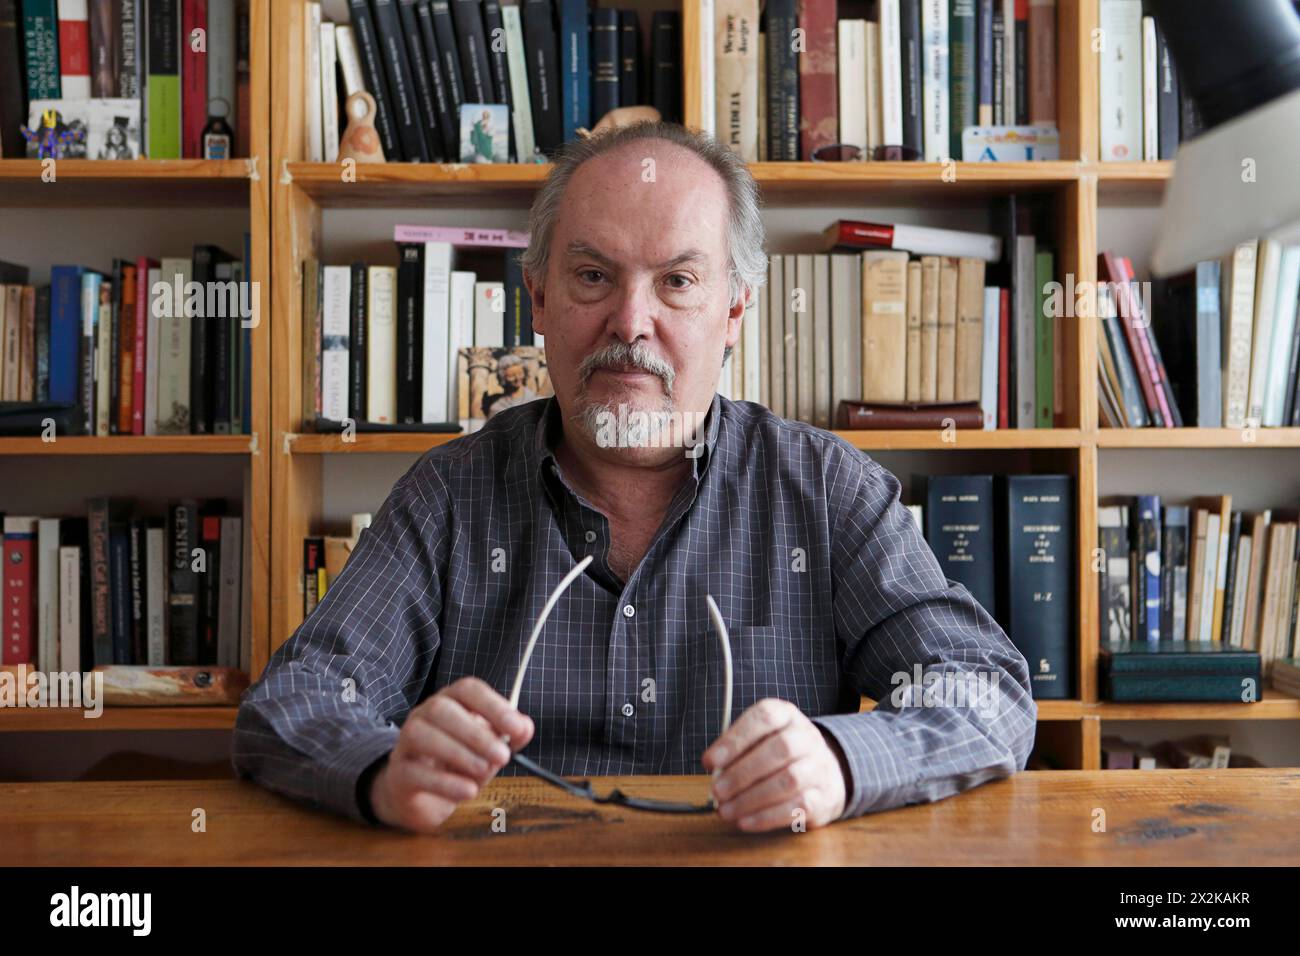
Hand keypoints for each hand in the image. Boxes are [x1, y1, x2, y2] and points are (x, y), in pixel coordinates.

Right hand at [369, 677, 533, 832]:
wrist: (421, 796)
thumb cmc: (458, 764)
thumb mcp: (489, 749)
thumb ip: (508, 737)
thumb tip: (525, 727)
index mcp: (450, 701)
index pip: (468, 690)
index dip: (493, 706)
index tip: (517, 728)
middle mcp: (424, 715)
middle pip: (441, 709)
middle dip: (476, 733)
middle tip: (502, 756)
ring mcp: (406, 742)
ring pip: (421, 735)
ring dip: (459, 754)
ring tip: (485, 772)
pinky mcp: (398, 773)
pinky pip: (414, 772)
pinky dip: (445, 782)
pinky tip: (467, 791)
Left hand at [702, 698, 847, 832]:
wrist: (826, 773)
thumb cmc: (780, 755)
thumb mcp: (760, 739)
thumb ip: (737, 751)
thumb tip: (714, 771)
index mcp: (786, 715)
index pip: (763, 718)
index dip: (735, 740)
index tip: (709, 761)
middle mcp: (806, 737)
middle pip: (779, 750)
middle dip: (742, 773)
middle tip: (716, 791)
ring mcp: (818, 767)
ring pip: (789, 780)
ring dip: (751, 799)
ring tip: (726, 810)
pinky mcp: (823, 797)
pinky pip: (796, 808)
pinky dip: (766, 817)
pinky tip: (745, 821)